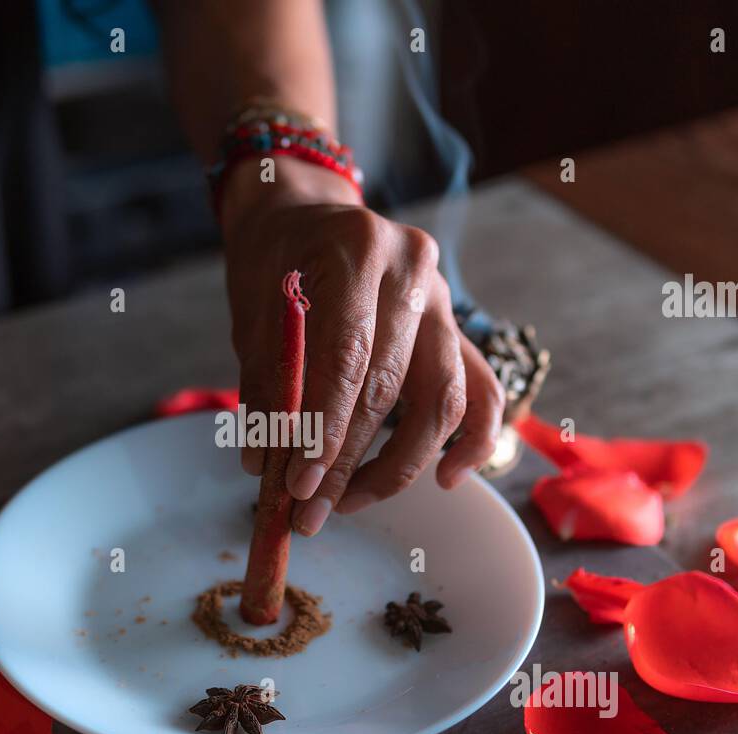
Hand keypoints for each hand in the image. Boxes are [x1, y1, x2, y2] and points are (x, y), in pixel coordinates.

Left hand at [221, 155, 504, 536]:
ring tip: (350, 503)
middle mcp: (413, 270)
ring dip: (400, 465)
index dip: (325, 429)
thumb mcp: (254, 310)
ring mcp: (444, 300)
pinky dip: (473, 441)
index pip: (348, 356)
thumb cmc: (275, 260)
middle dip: (349, 462)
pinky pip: (482, 391)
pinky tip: (446, 479)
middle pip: (391, 387)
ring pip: (444, 399)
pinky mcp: (457, 329)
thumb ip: (266, 382)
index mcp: (359, 249)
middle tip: (310, 515)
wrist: (304, 213)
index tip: (299, 487)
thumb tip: (266, 466)